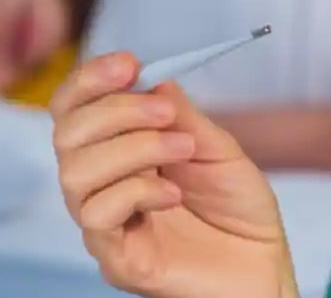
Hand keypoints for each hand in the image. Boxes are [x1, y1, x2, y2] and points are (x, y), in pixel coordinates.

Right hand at [50, 52, 298, 297]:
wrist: (265, 267)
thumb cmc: (240, 210)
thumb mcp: (217, 148)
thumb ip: (181, 115)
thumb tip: (152, 76)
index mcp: (117, 153)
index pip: (73, 110)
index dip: (90, 80)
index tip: (130, 64)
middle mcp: (102, 187)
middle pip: (66, 134)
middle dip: (117, 110)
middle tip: (167, 113)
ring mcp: (105, 225)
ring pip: (75, 173)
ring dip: (134, 147)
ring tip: (183, 148)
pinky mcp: (117, 259)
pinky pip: (97, 215)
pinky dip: (136, 191)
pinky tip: (174, 195)